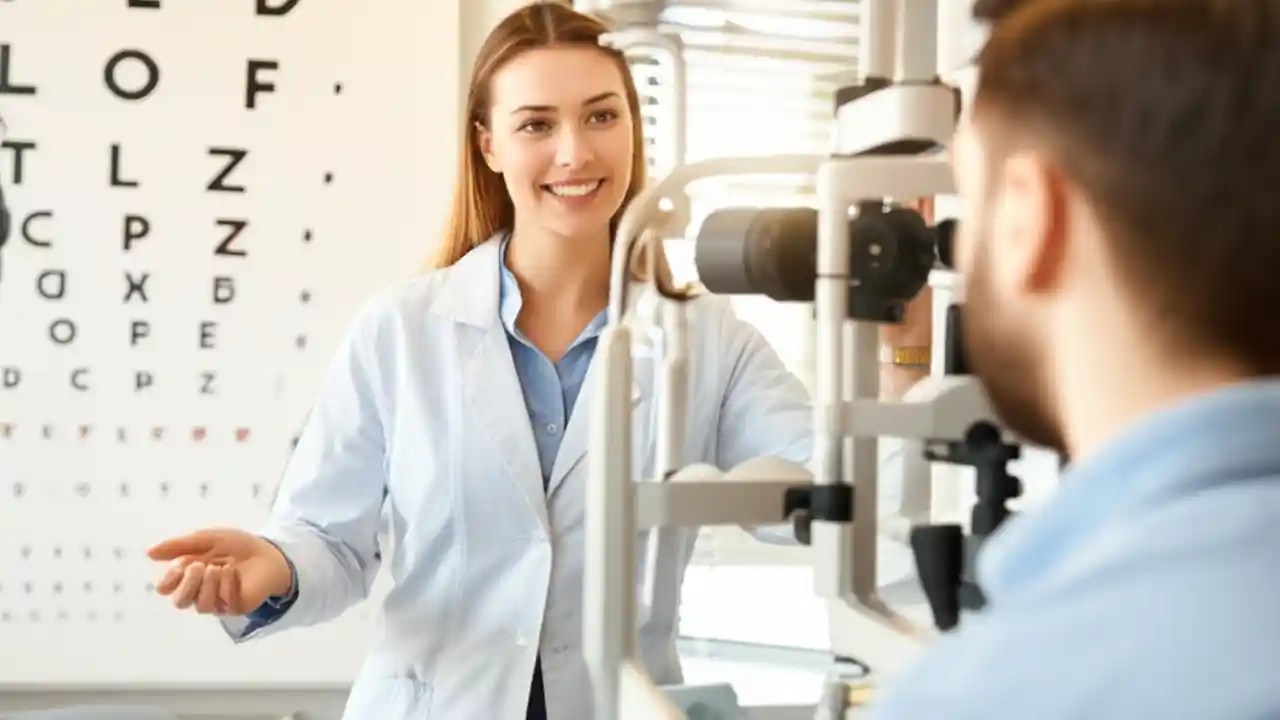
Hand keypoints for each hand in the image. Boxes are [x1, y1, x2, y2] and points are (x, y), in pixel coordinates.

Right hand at [146, 528, 292, 615]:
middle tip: (200, 566)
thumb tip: (149, 552)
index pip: (165, 588)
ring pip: (200, 606)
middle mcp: (199, 591)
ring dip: (207, 584)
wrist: (268, 551)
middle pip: (179, 602)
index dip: (168, 579)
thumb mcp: (207, 539)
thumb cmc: (236, 546)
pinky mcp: (235, 607)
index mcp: (187, 575)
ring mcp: (217, 601)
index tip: (180, 564)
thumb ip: (179, 545)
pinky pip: (224, 603)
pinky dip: (226, 585)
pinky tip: (232, 571)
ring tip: (218, 566)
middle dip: (187, 584)